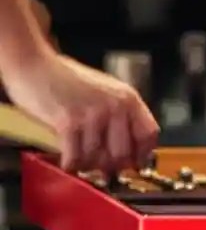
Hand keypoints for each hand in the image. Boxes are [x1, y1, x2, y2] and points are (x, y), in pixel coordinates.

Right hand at [4, 51, 158, 171]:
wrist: (33, 63)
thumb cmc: (65, 79)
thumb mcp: (104, 92)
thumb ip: (119, 117)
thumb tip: (129, 153)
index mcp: (127, 98)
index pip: (149, 135)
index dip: (141, 154)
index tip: (133, 163)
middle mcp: (115, 106)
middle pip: (124, 154)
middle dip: (110, 166)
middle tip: (99, 166)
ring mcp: (93, 114)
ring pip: (98, 159)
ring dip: (87, 165)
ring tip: (79, 159)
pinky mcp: (69, 122)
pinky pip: (76, 158)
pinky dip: (71, 164)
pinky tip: (67, 160)